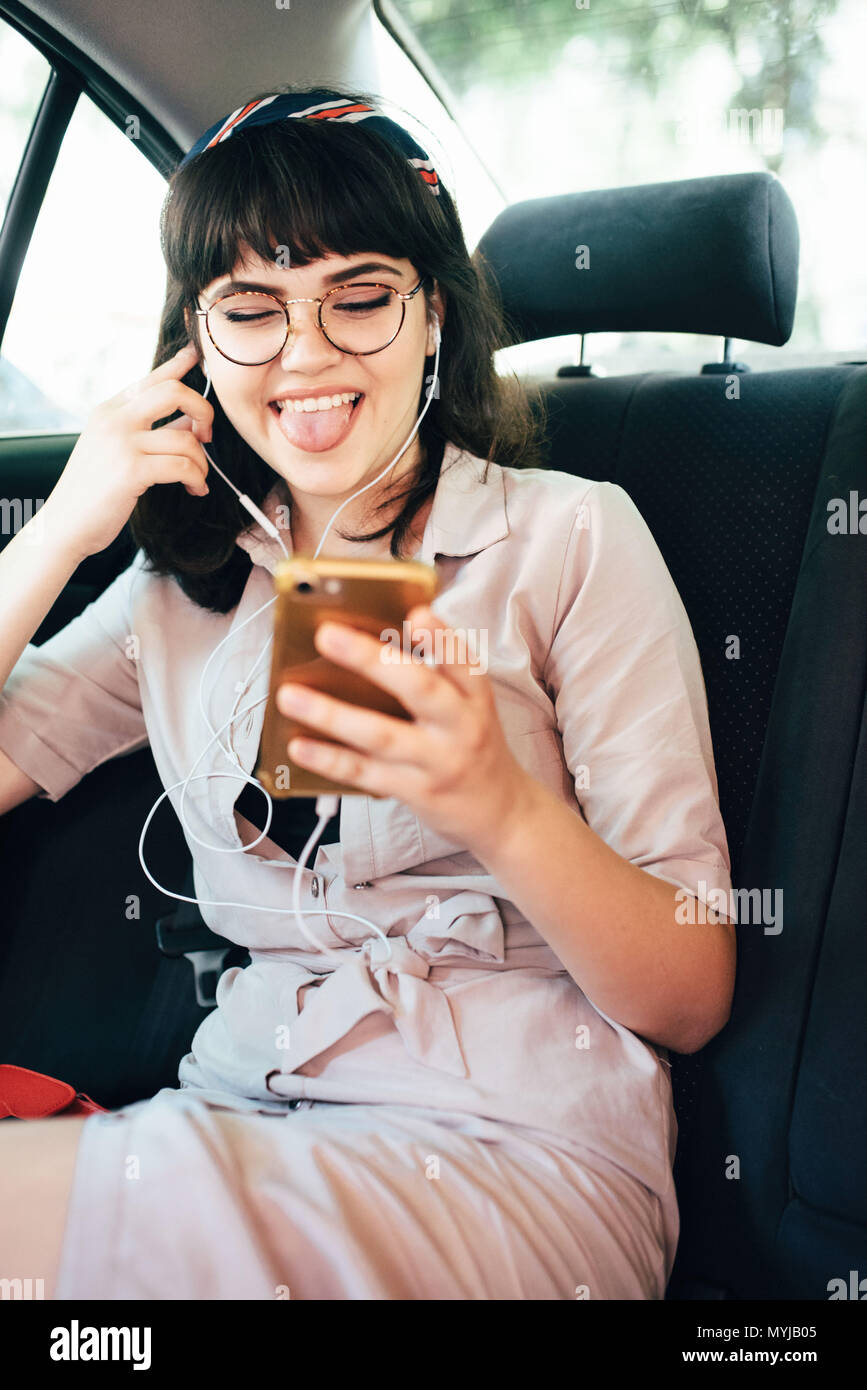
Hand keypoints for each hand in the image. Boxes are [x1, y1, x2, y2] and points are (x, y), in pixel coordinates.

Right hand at [41, 342, 212, 560]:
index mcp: (109, 410)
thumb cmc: (94, 491)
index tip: (197, 356)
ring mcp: (121, 443)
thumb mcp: (115, 449)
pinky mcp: (131, 470)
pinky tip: (195, 489)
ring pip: (185, 437)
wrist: (64, 525)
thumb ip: (148, 430)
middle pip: (174, 392)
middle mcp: (114, 419)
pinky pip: (182, 466)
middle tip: (208, 436)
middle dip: (203, 410)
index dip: (178, 365)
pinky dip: (197, 479)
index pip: (150, 378)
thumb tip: (189, 419)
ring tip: (198, 479)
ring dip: (202, 462)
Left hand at [275, 603, 530, 859]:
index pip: (462, 660)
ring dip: (331, 714)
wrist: (501, 811)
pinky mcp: (416, 792)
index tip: (416, 613)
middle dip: (370, 659)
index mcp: (475, 696)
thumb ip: (436, 675)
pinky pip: (365, 773)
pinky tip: (299, 745)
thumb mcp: (470, 706)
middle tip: (327, 635)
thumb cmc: (473, 746)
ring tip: (290, 696)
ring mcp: (438, 762)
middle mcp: (461, 726)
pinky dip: (330, 759)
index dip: (441, 636)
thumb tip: (373, 640)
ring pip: (381, 735)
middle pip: (418, 688)